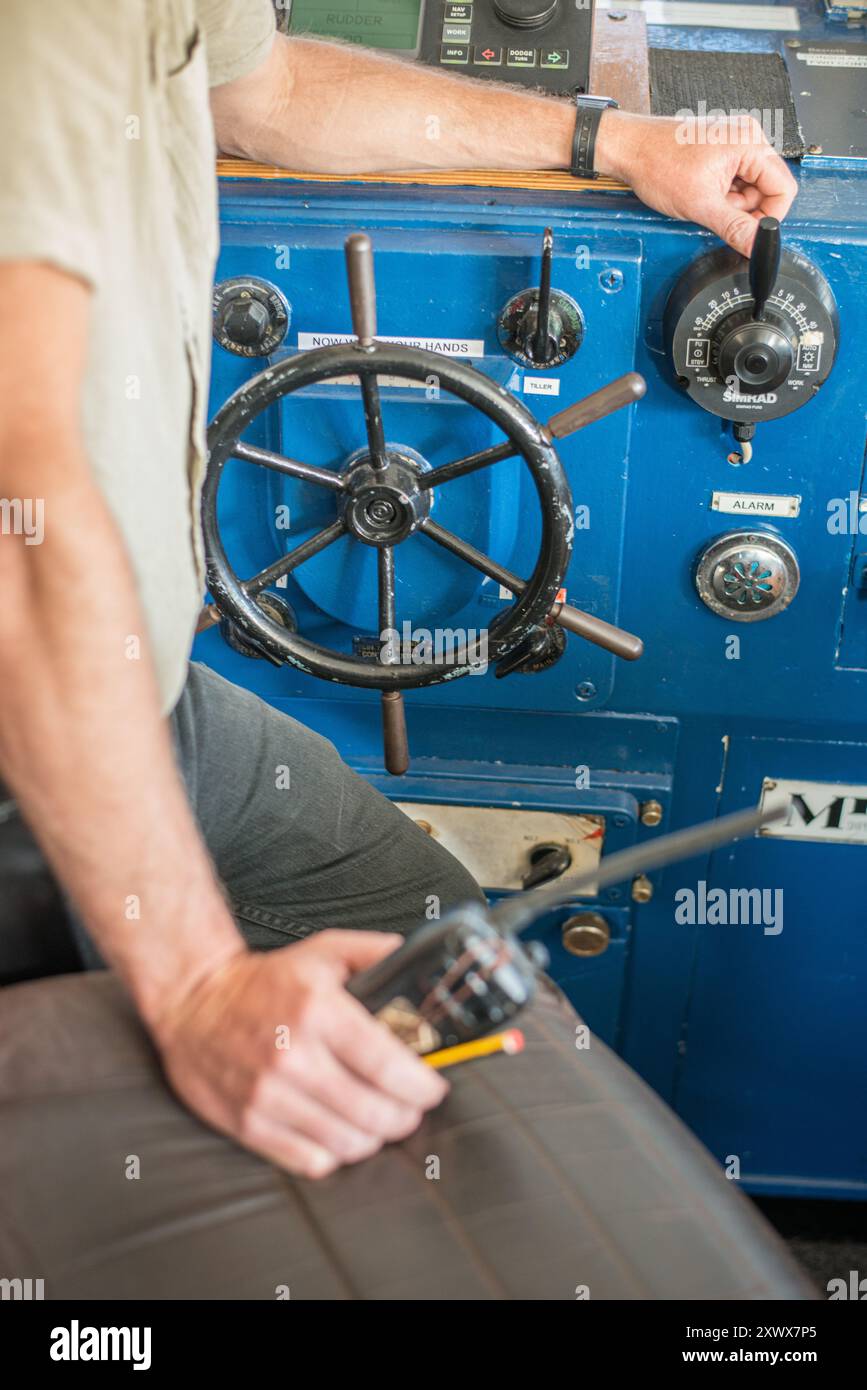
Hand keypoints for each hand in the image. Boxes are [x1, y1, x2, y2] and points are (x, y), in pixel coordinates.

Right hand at [151, 930, 447, 1177]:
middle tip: (410, 1105)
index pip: (388, 1065)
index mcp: (318, 1011)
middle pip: (374, 1112)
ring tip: (378, 1119)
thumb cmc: (265, 980)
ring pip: (347, 1143)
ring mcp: (268, 1096)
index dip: (422, 1085)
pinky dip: (335, 1153)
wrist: (193, 1000)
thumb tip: (420, 964)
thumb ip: (376, 955)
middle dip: (406, 1115)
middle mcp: (293, 1057)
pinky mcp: (248, 1124)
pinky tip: (339, 1131)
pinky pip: (311, 1161)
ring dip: (374, 1136)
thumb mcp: (323, 951)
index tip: (433, 1087)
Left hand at [596, 111, 797, 256]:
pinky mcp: (721, 150)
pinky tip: (702, 193)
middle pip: (767, 189)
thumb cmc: (657, 164)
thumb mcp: (701, 205)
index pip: (783, 188)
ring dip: (731, 204)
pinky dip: (722, 194)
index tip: (751, 234)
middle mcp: (746, 137)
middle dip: (745, 210)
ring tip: (704, 200)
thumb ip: (735, 228)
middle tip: (717, 213)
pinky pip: (735, 181)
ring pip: (750, 188)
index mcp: (749, 142)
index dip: (770, 217)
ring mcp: (734, 142)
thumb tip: (756, 246)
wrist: (630, 149)